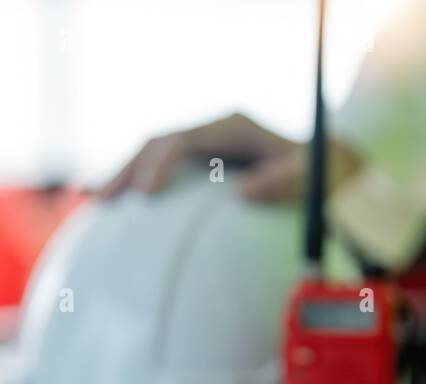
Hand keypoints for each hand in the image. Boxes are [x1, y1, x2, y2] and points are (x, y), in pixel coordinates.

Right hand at [101, 112, 362, 202]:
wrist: (326, 174)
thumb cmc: (320, 178)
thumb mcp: (308, 178)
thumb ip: (280, 182)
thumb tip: (242, 192)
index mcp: (233, 128)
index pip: (184, 140)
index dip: (159, 163)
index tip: (143, 194)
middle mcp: (214, 132)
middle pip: (159, 143)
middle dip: (129, 168)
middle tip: (105, 199)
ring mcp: (205, 149)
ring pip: (154, 156)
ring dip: (125, 177)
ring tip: (98, 203)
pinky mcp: (201, 168)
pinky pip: (164, 174)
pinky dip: (140, 188)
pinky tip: (117, 212)